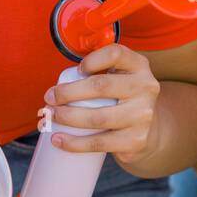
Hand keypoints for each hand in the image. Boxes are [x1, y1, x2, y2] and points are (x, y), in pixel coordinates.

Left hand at [43, 43, 159, 164]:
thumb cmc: (122, 95)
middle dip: (68, 92)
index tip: (77, 70)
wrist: (147, 126)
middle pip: (101, 86)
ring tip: (49, 117)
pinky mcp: (136, 140)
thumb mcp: (120, 74)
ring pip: (98, 118)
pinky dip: (74, 143)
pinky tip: (58, 140)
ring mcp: (143, 116)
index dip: (92, 59)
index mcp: (139, 66)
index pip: (115, 53)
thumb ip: (99, 68)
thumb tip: (58, 84)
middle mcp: (145, 88)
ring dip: (67, 118)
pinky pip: (100, 143)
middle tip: (48, 98)